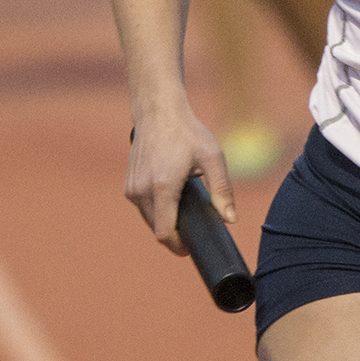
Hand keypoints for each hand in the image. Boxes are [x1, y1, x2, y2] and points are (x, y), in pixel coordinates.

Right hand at [125, 106, 234, 254]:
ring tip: (183, 209)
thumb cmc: (188, 133)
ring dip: (164, 221)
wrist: (158, 112)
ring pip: (148, 219)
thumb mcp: (212, 158)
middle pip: (156, 229)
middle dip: (174, 233)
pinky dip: (155, 209)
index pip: (164, 233)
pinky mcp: (128, 185)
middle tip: (193, 227)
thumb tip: (231, 219)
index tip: (190, 247)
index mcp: (163, 187)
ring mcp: (132, 188)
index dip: (177, 246)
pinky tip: (170, 198)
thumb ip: (222, 190)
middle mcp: (142, 190)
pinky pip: (142, 208)